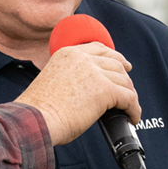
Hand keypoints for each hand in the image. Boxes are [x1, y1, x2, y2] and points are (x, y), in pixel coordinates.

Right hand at [16, 41, 139, 146]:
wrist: (34, 120)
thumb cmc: (38, 111)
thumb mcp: (52, 81)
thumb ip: (69, 78)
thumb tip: (87, 91)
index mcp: (67, 53)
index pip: (99, 48)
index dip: (115, 57)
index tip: (123, 65)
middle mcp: (82, 59)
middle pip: (115, 63)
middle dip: (125, 76)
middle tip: (129, 88)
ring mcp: (95, 73)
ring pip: (124, 81)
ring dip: (130, 95)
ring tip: (130, 109)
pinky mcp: (105, 90)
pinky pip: (129, 98)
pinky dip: (134, 109)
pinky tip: (132, 117)